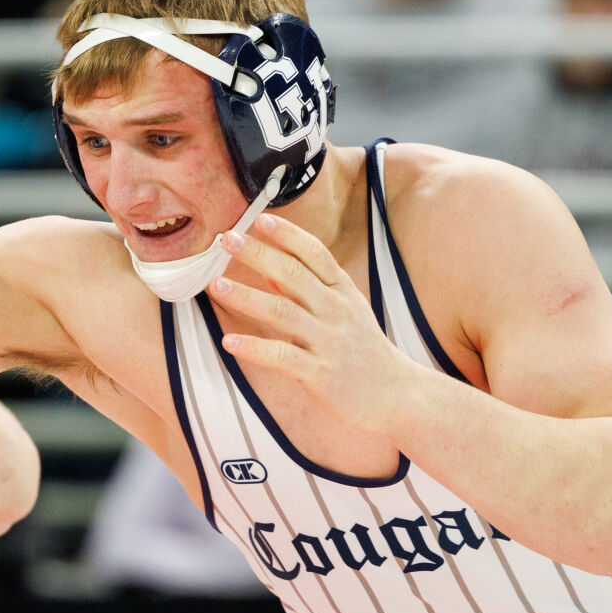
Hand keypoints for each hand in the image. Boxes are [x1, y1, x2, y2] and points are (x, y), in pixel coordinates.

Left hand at [207, 213, 420, 432]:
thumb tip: (269, 270)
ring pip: (283, 312)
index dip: (287, 235)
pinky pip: (282, 356)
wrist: (394, 394)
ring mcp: (328, 340)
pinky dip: (254, 348)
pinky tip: (229, 342)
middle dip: (259, 254)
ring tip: (217, 285)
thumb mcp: (343, 310)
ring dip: (247, 297)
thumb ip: (308, 289)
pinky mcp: (319, 372)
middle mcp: (335, 310)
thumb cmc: (363, 349)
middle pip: (294, 274)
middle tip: (228, 239)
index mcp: (342, 291)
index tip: (260, 219)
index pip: (314, 254)